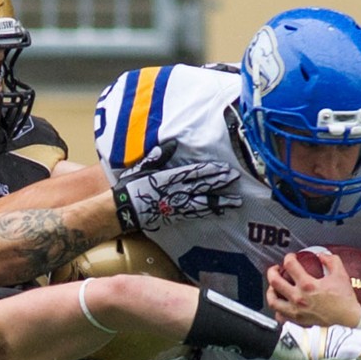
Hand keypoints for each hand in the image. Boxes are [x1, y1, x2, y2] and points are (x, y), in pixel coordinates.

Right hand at [113, 139, 241, 231]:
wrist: (123, 210)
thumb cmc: (131, 186)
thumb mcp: (142, 166)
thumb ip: (158, 155)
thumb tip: (174, 143)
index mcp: (168, 178)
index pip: (194, 173)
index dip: (210, 170)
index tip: (224, 167)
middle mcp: (175, 192)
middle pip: (202, 186)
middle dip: (220, 182)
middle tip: (236, 177)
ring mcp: (177, 205)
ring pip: (203, 203)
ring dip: (221, 201)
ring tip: (237, 201)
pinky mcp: (176, 216)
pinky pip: (196, 214)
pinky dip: (209, 213)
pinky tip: (222, 212)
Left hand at [265, 251, 359, 326]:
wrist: (348, 317)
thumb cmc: (344, 298)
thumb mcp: (340, 274)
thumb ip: (331, 260)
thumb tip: (321, 255)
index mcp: (308, 285)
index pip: (290, 265)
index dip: (288, 258)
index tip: (290, 258)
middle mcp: (299, 298)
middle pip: (275, 281)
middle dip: (272, 272)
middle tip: (275, 269)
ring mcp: (296, 311)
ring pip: (273, 301)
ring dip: (270, 291)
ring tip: (273, 287)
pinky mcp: (297, 320)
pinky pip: (280, 316)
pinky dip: (278, 310)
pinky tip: (281, 304)